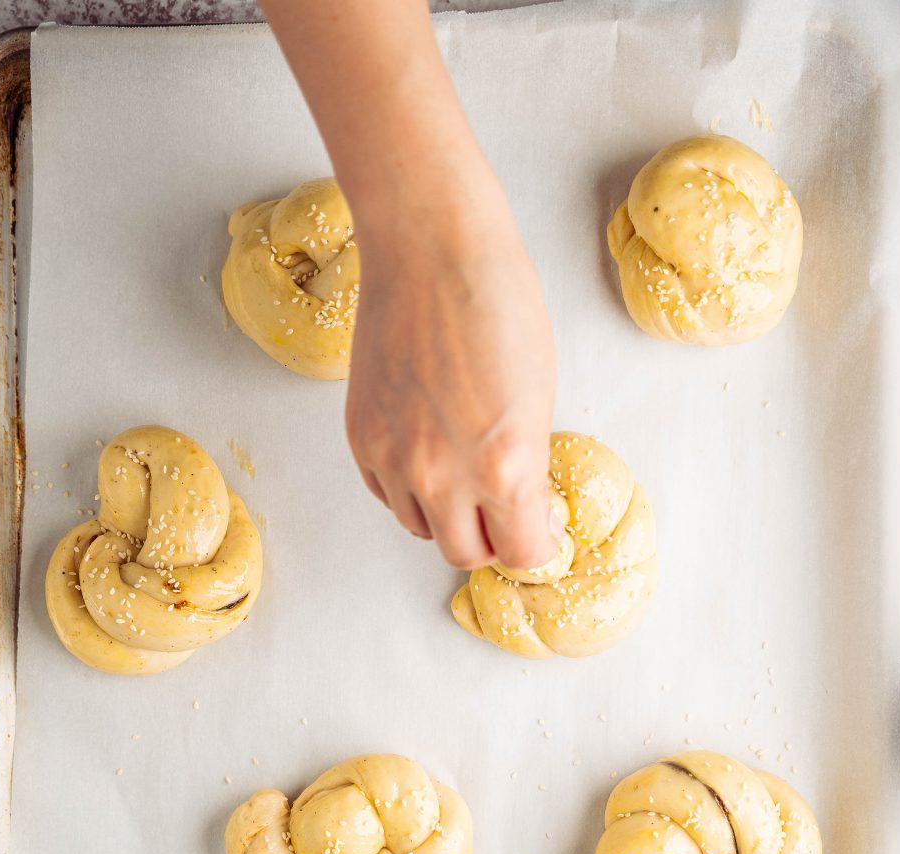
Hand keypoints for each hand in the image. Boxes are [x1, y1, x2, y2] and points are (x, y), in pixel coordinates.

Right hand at [343, 199, 560, 572]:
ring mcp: (393, 461)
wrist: (429, 253)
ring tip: (461, 474)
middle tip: (502, 511)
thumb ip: (524, 460)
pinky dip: (406, 487)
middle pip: (466, 554)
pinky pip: (384, 494)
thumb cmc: (495, 303)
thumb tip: (517, 497)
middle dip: (490, 539)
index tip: (538, 528)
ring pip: (420, 528)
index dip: (535, 543)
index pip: (523, 553)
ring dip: (444, 515)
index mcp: (504, 467)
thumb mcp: (537, 393)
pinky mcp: (360, 439)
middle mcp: (443, 478)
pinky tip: (425, 450)